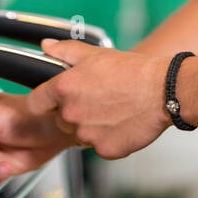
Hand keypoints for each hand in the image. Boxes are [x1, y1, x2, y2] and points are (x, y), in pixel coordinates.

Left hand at [26, 40, 171, 159]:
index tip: (51, 100)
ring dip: (90, 125)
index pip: (36, 103)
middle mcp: (71, 114)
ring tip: (111, 109)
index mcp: (64, 89)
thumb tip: (45, 47)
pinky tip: (119, 122)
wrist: (162, 90)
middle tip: (95, 99)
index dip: (44, 100)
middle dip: (73, 111)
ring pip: (80, 134)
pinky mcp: (104, 150)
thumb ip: (63, 51)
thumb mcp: (93, 54)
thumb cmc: (131, 71)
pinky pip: (98, 146)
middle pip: (60, 119)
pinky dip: (107, 137)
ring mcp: (87, 135)